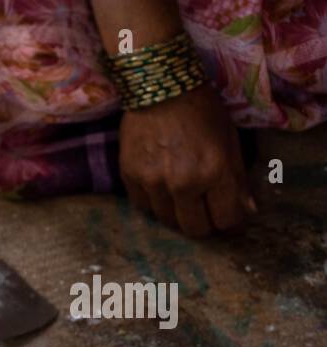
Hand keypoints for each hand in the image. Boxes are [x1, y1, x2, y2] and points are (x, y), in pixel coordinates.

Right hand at [119, 84, 255, 237]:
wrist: (159, 87)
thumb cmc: (202, 109)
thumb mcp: (229, 139)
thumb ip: (237, 178)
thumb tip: (247, 210)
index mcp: (215, 171)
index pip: (226, 219)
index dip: (230, 223)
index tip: (229, 217)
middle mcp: (183, 183)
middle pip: (195, 228)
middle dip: (204, 224)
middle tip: (205, 213)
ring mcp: (153, 183)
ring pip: (167, 221)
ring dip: (177, 214)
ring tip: (182, 199)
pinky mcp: (130, 178)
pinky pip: (144, 207)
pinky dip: (154, 203)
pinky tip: (161, 189)